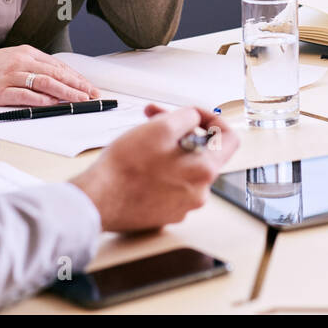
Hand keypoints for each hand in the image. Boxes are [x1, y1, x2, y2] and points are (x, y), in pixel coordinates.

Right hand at [0, 45, 101, 104]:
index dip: (77, 77)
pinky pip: (25, 94)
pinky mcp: (2, 90)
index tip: (90, 87)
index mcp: (28, 53)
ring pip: (45, 83)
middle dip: (77, 85)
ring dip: (65, 92)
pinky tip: (53, 103)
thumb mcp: (16, 59)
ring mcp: (12, 76)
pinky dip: (41, 99)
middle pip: (55, 73)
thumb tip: (60, 81)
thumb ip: (37, 68)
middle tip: (92, 95)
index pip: (59, 66)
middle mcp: (22, 62)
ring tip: (79, 100)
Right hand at [70, 105, 238, 231]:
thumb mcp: (160, 128)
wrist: (97, 200)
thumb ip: (187, 117)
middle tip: (154, 117)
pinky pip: (170, 184)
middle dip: (180, 130)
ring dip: (167, 148)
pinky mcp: (163, 213)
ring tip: (141, 138)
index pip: (230, 140)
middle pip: (201, 152)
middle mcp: (199, 193)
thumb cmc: (125, 168)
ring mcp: (181, 206)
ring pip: (183, 167)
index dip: (213, 120)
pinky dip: (159, 169)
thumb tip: (195, 118)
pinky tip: (137, 161)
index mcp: (204, 171)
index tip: (194, 114)